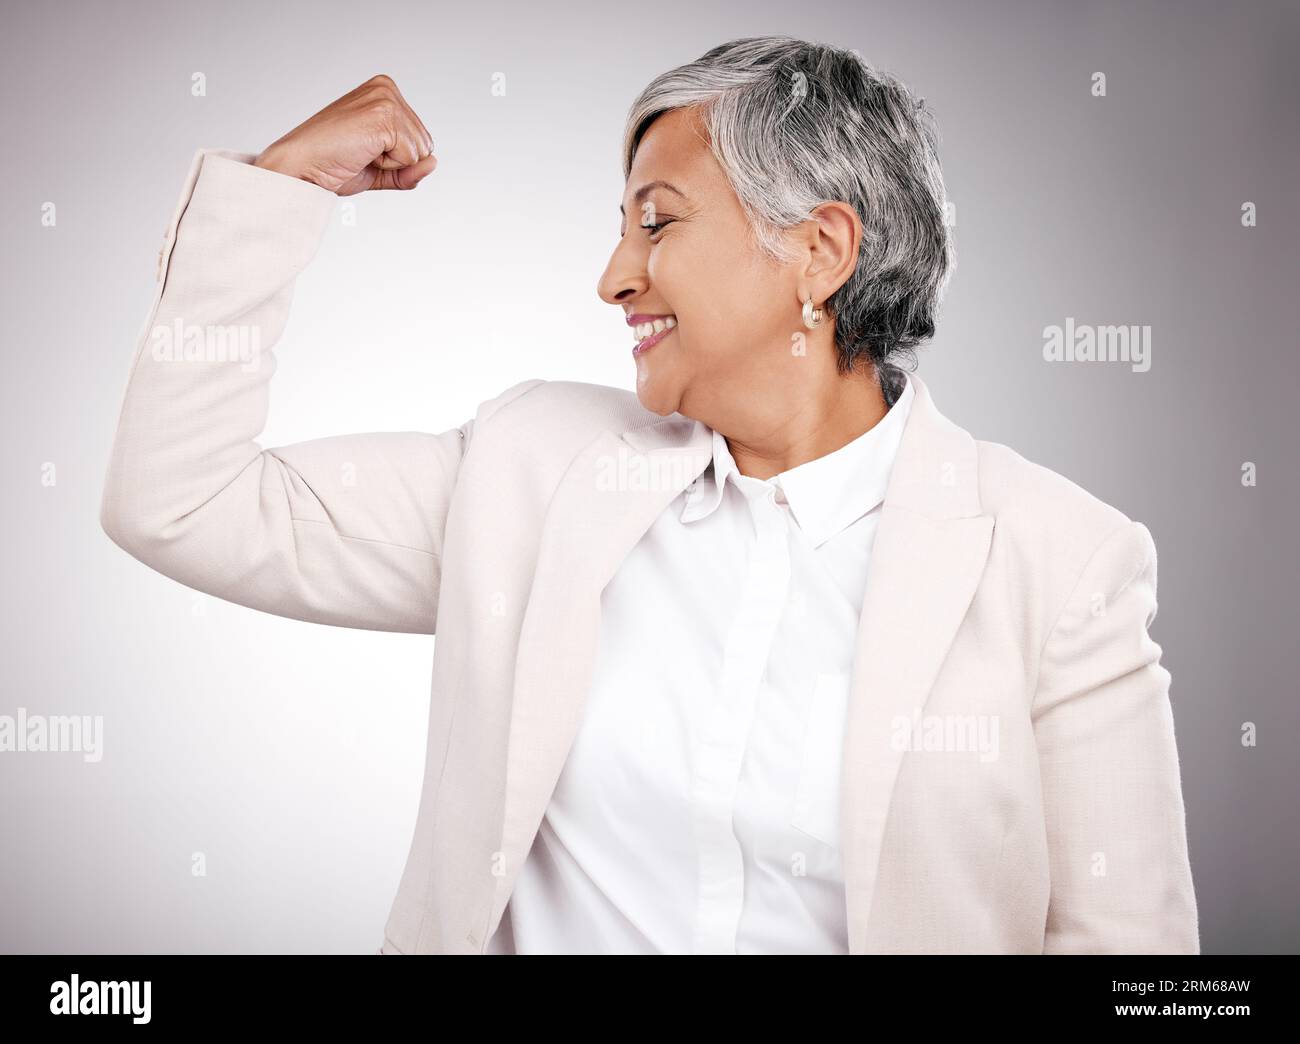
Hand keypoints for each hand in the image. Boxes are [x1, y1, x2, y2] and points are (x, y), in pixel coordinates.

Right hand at [253, 74, 436, 195]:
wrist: (301, 169)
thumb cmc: (332, 165)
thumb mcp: (380, 170)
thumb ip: (410, 168)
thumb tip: (434, 162)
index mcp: (385, 92)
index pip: (420, 139)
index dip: (397, 159)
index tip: (364, 151)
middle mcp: (386, 89)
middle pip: (425, 144)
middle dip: (397, 162)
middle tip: (360, 154)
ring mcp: (385, 99)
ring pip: (421, 151)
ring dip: (392, 164)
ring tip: (359, 152)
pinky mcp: (384, 116)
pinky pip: (411, 158)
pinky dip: (388, 166)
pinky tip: (361, 153)